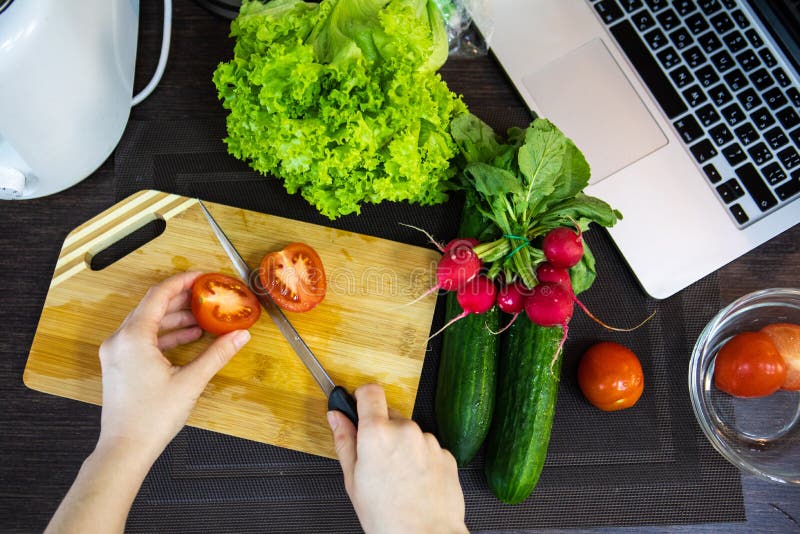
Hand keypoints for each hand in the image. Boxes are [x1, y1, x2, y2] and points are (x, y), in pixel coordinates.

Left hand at [97, 272, 250, 462]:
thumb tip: (240, 335)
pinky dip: (165, 335)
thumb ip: (217, 353)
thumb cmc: (151, 418)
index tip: (203, 276)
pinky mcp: (119, 365)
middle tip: (206, 295)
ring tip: (202, 319)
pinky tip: (187, 339)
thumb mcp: (191, 381)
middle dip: (181, 299)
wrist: (125, 449)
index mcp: (133, 337)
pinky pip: (142, 338)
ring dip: (175, 318)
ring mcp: (117, 353)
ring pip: (147, 323)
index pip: (159, 295)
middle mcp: (120, 340)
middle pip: (152, 306)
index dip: (183, 281)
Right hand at [328, 384, 467, 533]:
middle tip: (377, 462)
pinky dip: (420, 459)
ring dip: (403, 447)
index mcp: (377, 433)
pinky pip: (427, 448)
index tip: (359, 404)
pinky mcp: (445, 453)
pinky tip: (415, 482)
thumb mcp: (353, 480)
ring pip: (410, 433)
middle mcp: (406, 430)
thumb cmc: (388, 517)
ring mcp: (429, 441)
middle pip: (390, 415)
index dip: (362, 396)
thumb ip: (344, 441)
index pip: (370, 391)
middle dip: (382, 432)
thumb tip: (336, 417)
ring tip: (398, 478)